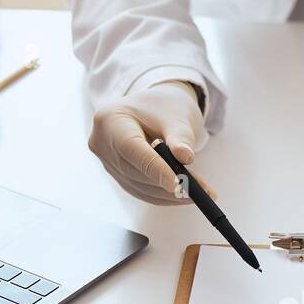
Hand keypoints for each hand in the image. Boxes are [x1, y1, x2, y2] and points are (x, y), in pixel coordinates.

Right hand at [88, 80, 211, 203]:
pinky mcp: (118, 176)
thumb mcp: (177, 117)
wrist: (155, 109)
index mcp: (110, 119)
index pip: (132, 148)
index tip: (177, 184)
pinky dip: (163, 195)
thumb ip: (180, 138)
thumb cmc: (165, 108)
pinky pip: (141, 190)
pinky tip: (185, 195)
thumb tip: (185, 157)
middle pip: (135, 171)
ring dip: (170, 194)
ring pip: (139, 186)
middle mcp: (102, 143)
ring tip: (200, 194)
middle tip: (201, 191)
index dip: (155, 168)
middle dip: (169, 184)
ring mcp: (108, 162)